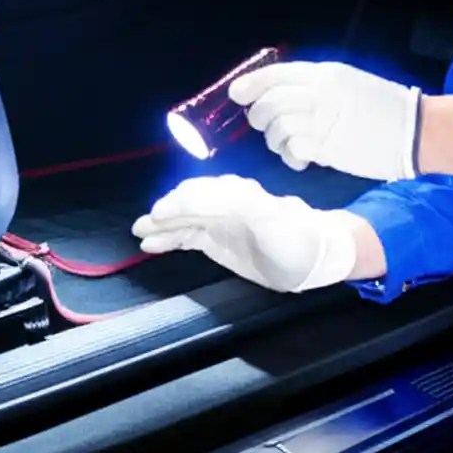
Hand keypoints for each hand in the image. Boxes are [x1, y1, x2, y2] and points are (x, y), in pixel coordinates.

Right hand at [131, 175, 363, 292]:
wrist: (312, 257)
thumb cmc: (294, 236)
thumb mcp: (272, 219)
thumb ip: (240, 204)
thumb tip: (203, 198)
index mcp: (234, 194)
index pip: (199, 195)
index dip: (178, 204)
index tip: (160, 217)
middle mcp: (221, 203)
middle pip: (185, 204)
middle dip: (163, 214)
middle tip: (143, 226)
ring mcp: (216, 221)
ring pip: (181, 221)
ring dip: (160, 227)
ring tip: (140, 234)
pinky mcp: (213, 239)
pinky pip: (185, 236)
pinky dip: (168, 240)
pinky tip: (151, 245)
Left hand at [228, 61, 421, 180]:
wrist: (415, 131)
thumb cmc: (383, 107)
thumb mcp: (348, 82)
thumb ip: (314, 86)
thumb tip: (275, 94)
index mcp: (326, 74)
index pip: (276, 74)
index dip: (251, 84)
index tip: (236, 94)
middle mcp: (321, 94)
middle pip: (270, 103)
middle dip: (258, 116)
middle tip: (261, 125)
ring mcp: (323, 122)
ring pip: (277, 129)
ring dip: (274, 140)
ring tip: (286, 144)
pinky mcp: (327, 149)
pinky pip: (293, 151)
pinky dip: (290, 157)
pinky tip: (301, 158)